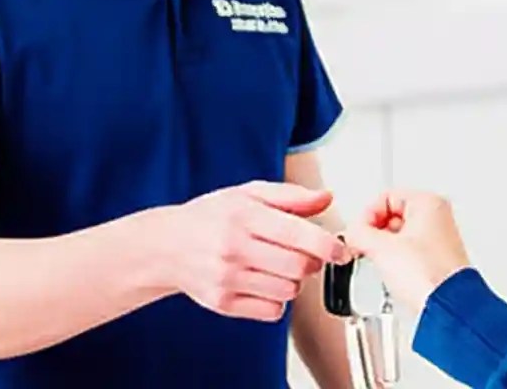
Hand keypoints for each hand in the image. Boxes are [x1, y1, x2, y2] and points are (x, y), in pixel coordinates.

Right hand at [158, 180, 351, 321]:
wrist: (165, 246)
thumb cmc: (209, 218)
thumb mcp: (248, 194)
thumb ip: (291, 196)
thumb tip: (326, 198)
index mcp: (244, 215)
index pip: (299, 234)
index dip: (328, 245)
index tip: (340, 250)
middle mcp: (234, 247)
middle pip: (299, 267)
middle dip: (312, 262)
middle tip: (306, 255)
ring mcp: (227, 278)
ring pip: (288, 290)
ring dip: (294, 281)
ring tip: (279, 267)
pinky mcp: (223, 303)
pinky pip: (272, 312)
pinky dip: (277, 301)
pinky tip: (264, 283)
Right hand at [342, 190, 472, 311]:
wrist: (447, 308)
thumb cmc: (428, 275)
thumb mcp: (381, 248)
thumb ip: (358, 234)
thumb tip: (351, 234)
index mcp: (429, 203)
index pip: (386, 197)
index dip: (368, 215)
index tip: (360, 232)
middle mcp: (438, 217)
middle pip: (393, 216)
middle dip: (375, 233)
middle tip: (366, 247)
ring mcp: (440, 240)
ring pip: (399, 236)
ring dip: (384, 248)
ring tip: (381, 262)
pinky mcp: (438, 261)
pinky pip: (409, 253)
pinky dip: (397, 260)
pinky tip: (394, 273)